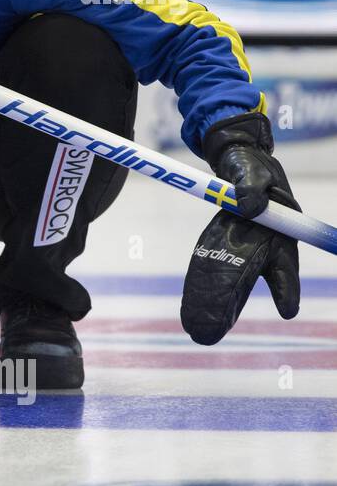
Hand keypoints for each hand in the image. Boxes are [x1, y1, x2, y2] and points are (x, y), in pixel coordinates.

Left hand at [182, 112, 300, 343]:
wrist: (233, 158)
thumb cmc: (249, 164)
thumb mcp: (250, 171)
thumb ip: (250, 189)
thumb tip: (249, 209)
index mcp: (281, 228)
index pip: (286, 263)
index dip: (287, 288)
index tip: (287, 311)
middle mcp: (266, 240)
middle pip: (256, 277)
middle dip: (240, 301)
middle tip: (222, 327)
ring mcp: (246, 241)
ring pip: (236, 274)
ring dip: (224, 298)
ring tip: (209, 323)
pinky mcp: (227, 238)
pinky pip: (218, 261)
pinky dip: (210, 279)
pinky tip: (199, 300)